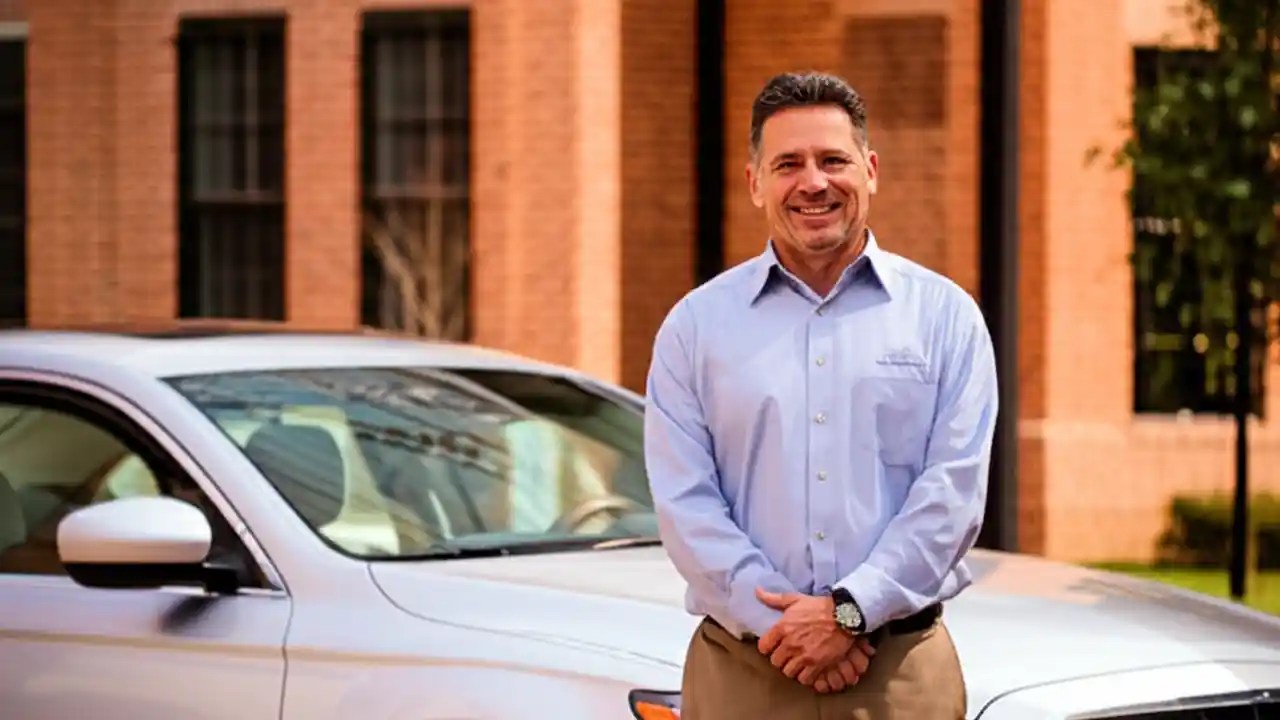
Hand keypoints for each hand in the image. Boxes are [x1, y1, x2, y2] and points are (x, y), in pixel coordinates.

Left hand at [755, 588, 874, 689]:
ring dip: (793, 668)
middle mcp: (790, 643)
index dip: (768, 648)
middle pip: (775, 662)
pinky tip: (809, 670)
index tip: (774, 646)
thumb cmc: (819, 607)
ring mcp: (803, 655)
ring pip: (788, 672)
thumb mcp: (795, 599)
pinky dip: (806, 676)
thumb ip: (774, 599)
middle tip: (788, 656)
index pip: (763, 647)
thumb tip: (757, 591)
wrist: (844, 616)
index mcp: (782, 627)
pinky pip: (804, 679)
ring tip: (798, 663)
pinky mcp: (817, 665)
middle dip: (781, 659)